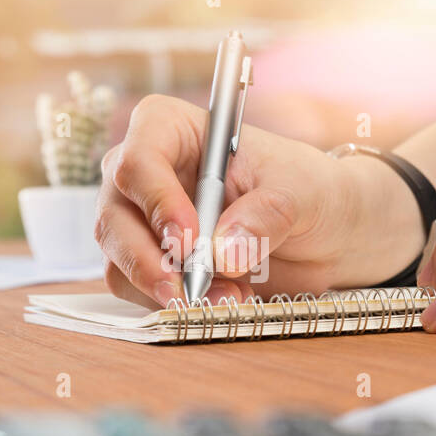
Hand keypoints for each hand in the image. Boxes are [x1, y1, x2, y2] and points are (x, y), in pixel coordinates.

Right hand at [95, 95, 422, 305]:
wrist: (321, 233)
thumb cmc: (306, 189)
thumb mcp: (299, 192)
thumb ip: (265, 215)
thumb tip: (224, 253)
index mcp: (173, 130)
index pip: (139, 157)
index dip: (157, 200)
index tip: (190, 239)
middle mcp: (144, 173)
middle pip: (113, 215)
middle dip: (148, 259)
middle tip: (189, 289)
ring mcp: (140, 220)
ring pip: (119, 260)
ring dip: (167, 288)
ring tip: (228, 297)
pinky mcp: (150, 263)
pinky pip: (138, 290)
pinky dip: (175, 304)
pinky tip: (224, 299)